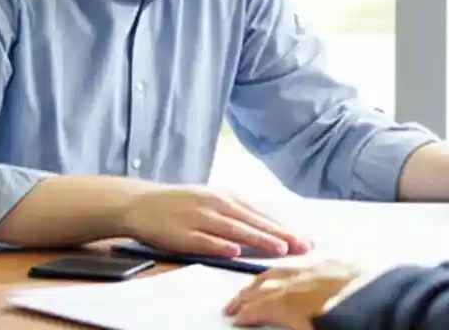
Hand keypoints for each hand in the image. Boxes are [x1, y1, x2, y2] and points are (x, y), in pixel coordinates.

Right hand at [120, 186, 312, 257]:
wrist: (141, 203)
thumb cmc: (181, 205)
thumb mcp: (212, 201)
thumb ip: (238, 213)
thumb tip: (269, 226)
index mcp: (225, 197)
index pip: (261, 213)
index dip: (284, 226)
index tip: (307, 239)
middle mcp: (214, 204)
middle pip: (252, 221)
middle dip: (279, 234)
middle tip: (303, 246)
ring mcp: (197, 218)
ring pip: (233, 230)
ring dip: (257, 239)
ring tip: (279, 248)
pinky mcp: (181, 233)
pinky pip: (203, 240)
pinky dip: (219, 245)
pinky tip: (234, 251)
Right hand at [223, 262, 361, 329]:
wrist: (398, 308)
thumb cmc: (357, 324)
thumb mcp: (313, 329)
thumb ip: (294, 325)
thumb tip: (275, 315)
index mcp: (292, 302)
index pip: (260, 305)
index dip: (245, 312)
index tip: (235, 318)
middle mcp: (303, 280)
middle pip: (266, 284)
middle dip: (247, 294)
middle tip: (235, 303)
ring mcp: (323, 269)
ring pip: (286, 270)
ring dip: (267, 278)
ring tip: (258, 285)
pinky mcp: (343, 264)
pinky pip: (308, 264)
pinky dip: (293, 270)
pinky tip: (296, 273)